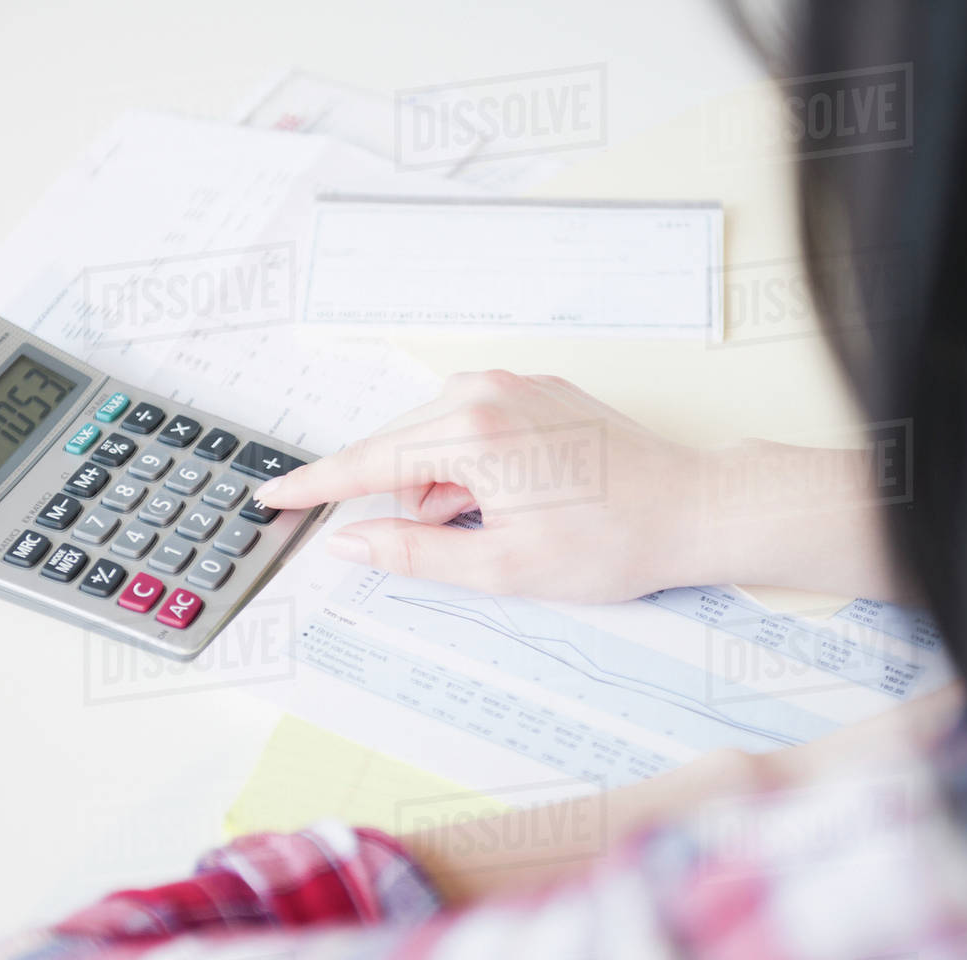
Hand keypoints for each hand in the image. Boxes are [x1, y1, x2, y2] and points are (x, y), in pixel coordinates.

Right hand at [254, 370, 704, 601]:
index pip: (367, 462)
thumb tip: (351, 540)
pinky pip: (473, 422)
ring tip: (485, 527)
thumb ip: (413, 553)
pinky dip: (467, 462)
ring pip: (435, 434)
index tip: (273, 496)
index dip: (315, 486)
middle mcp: (487, 393)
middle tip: (426, 543)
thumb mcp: (501, 567)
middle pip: (398, 445)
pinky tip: (501, 498)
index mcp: (472, 434)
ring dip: (437, 483)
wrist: (693, 508)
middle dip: (396, 496)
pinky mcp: (539, 390)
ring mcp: (516, 385)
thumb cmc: (609, 543)